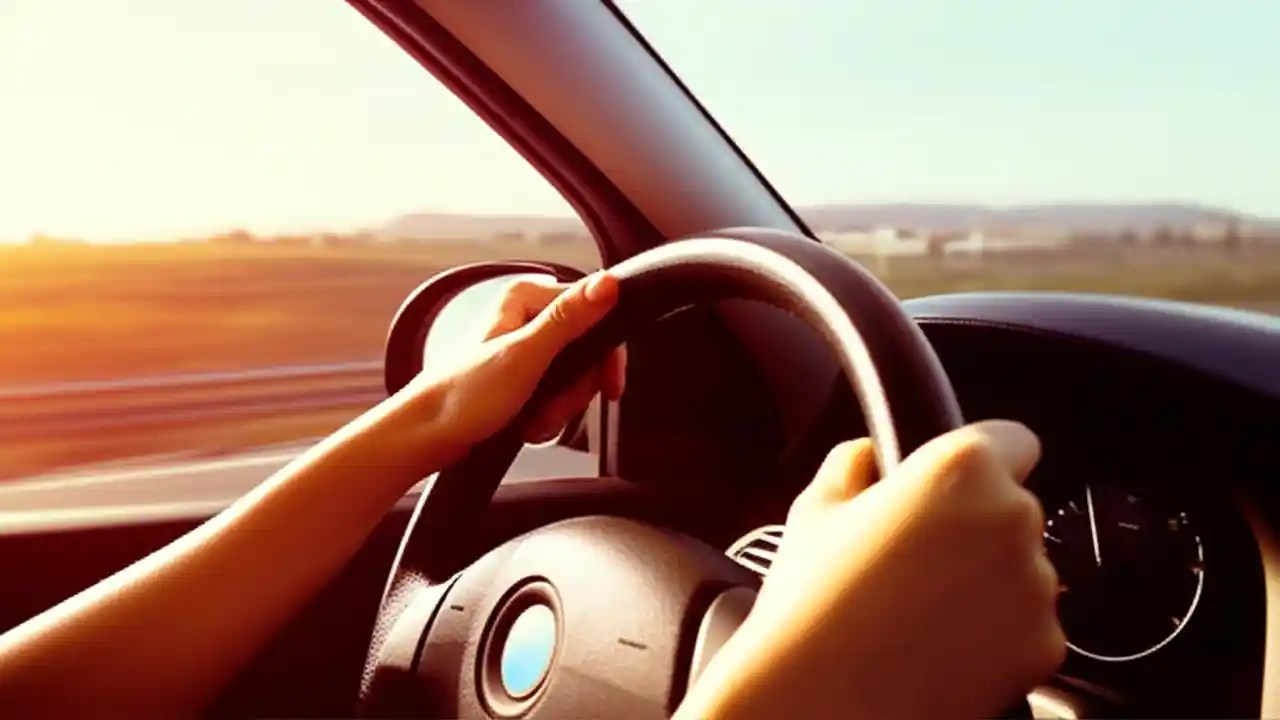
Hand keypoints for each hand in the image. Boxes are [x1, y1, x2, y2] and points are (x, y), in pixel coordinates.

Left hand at [401, 271, 625, 461]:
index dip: (606, 355)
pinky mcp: (525, 377)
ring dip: (560, 409)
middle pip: (588, 352)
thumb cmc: (461, 396)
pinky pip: (559, 395)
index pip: (596, 314)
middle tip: (551, 408)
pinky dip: (549, 416)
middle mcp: (528, 318)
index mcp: (527, 298)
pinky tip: (528, 424)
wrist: (426, 436)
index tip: (607, 385)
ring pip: (576, 379)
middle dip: (573, 392)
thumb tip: (608, 283)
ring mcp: (527, 349)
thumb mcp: (524, 356)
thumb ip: (568, 319)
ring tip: (533, 419)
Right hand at [680, 421, 1063, 719]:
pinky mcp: (1045, 646)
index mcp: (960, 469)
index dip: (982, 462)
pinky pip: (1028, 625)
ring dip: (988, 581)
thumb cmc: (812, 603)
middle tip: (917, 560)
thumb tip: (866, 456)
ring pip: (1022, 569)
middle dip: (977, 528)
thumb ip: (850, 464)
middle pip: (1013, 508)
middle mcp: (1011, 519)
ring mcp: (1035, 588)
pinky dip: (997, 634)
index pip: (1013, 439)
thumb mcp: (813, 512)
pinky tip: (939, 646)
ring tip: (921, 610)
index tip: (953, 488)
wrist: (822, 701)